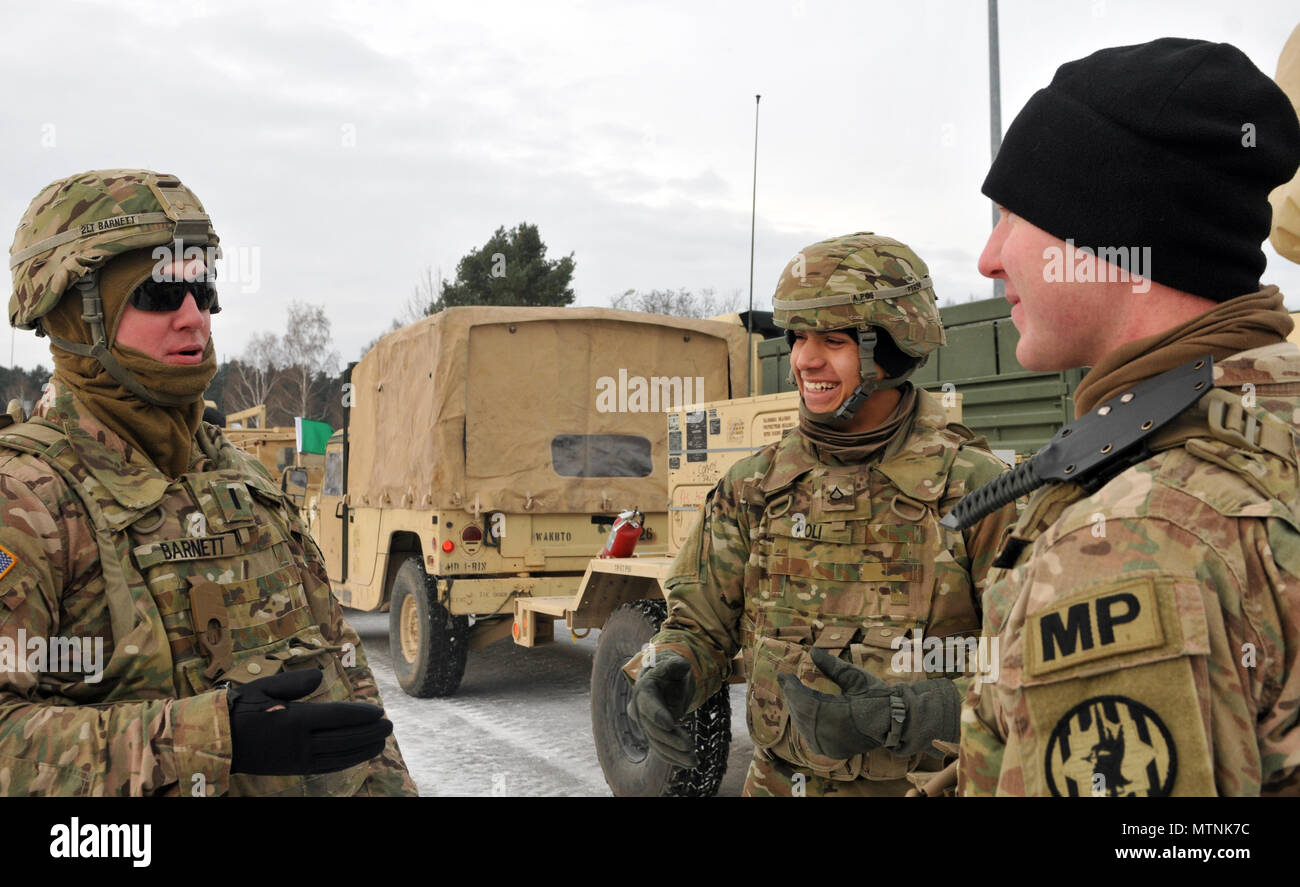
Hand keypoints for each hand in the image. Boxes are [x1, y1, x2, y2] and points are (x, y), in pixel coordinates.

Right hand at [228, 669, 392, 774]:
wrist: (220, 741)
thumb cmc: (243, 709)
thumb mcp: (265, 687)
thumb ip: (294, 682)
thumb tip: (319, 676)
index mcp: (294, 719)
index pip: (337, 717)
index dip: (361, 715)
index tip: (379, 711)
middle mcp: (299, 742)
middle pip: (343, 738)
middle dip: (369, 732)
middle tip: (390, 725)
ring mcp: (298, 758)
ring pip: (339, 755)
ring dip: (363, 748)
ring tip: (382, 741)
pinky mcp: (294, 769)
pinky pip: (327, 767)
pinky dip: (347, 761)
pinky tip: (359, 756)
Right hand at [626, 652, 697, 768]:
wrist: (665, 681)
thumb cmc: (672, 671)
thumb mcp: (675, 664)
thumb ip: (676, 664)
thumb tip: (682, 664)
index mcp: (645, 690)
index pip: (648, 705)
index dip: (657, 714)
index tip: (671, 724)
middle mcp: (640, 710)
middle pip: (652, 729)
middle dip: (671, 740)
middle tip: (690, 747)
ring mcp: (645, 724)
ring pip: (657, 743)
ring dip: (674, 754)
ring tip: (694, 761)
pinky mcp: (653, 735)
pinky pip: (660, 749)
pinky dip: (673, 758)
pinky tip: (687, 764)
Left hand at [778, 647, 959, 759]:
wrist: (896, 722)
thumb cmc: (878, 697)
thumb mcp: (856, 678)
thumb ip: (833, 666)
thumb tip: (813, 651)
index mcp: (838, 715)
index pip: (806, 701)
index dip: (792, 688)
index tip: (784, 675)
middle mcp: (833, 735)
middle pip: (802, 714)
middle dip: (793, 697)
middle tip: (786, 682)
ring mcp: (832, 747)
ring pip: (804, 727)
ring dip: (797, 710)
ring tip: (793, 694)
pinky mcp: (833, 752)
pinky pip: (811, 738)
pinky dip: (805, 724)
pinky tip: (802, 712)